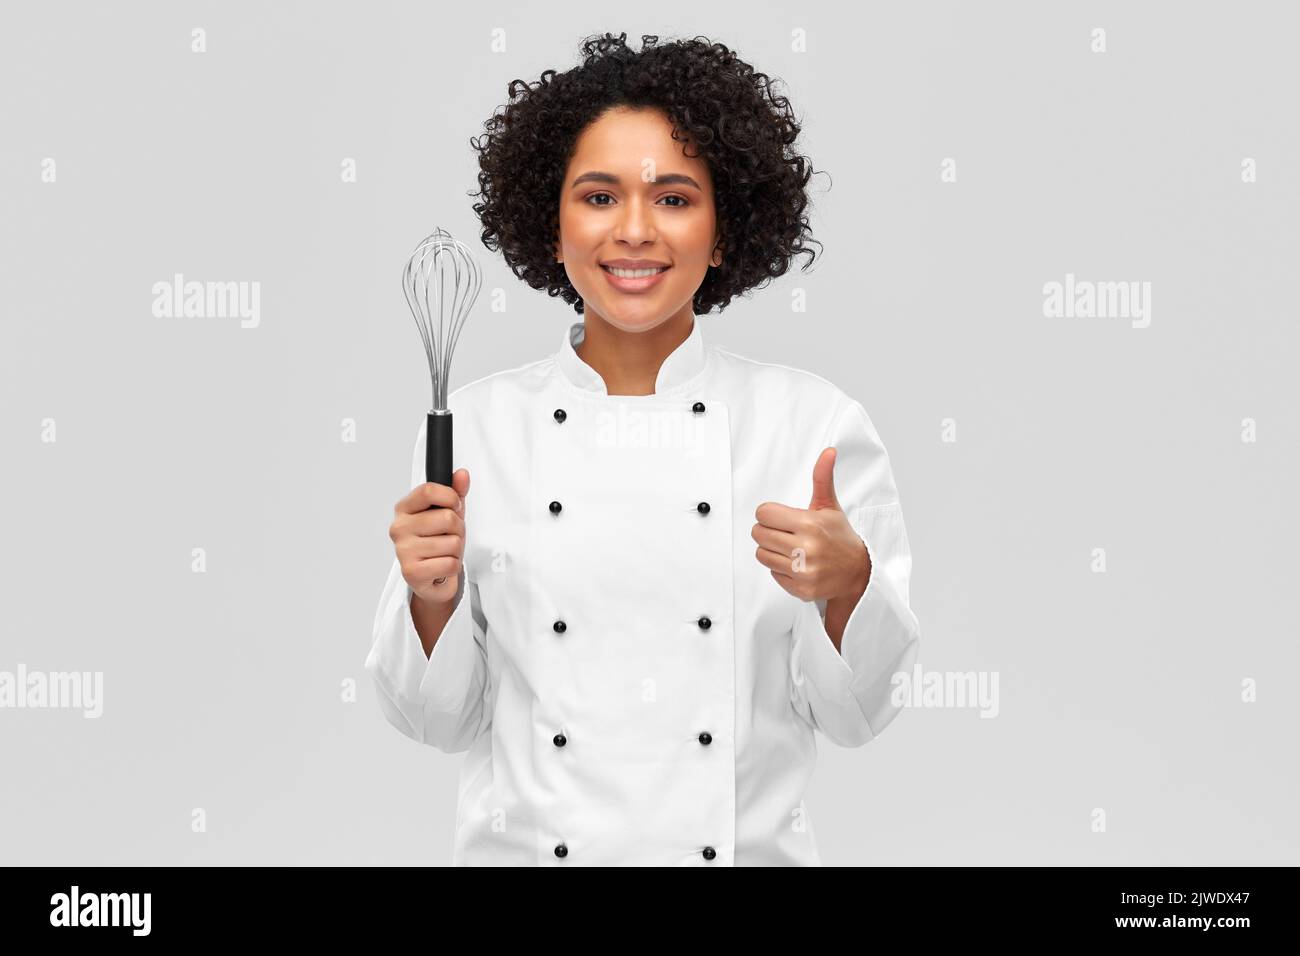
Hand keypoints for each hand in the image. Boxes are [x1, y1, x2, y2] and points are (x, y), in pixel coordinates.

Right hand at [389, 468, 470, 605]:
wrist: (432, 578)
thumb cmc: (438, 542)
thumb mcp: (448, 514)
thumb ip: (455, 492)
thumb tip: (462, 474)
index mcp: (404, 508)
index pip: (428, 490)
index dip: (450, 497)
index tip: (455, 506)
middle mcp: (399, 528)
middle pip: (446, 518)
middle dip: (457, 529)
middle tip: (448, 537)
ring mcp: (403, 550)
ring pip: (452, 542)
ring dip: (456, 550)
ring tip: (444, 553)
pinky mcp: (411, 572)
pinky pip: (449, 563)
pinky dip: (452, 566)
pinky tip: (441, 567)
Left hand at [752, 447, 870, 601]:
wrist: (857, 572)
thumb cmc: (839, 536)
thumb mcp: (830, 505)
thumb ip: (822, 478)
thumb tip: (828, 452)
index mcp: (810, 524)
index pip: (763, 514)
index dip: (770, 514)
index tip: (782, 517)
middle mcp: (806, 548)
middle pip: (758, 534)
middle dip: (768, 530)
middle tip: (784, 532)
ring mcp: (803, 571)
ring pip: (761, 554)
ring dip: (771, 550)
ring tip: (790, 547)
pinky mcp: (800, 589)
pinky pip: (772, 573)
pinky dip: (781, 569)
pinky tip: (796, 563)